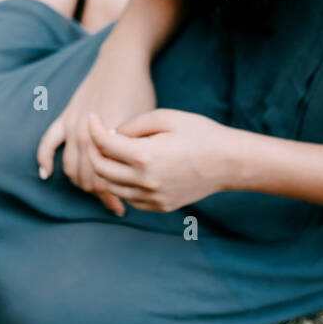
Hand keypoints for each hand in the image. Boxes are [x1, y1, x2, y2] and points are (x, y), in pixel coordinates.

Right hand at [36, 42, 155, 215]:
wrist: (123, 64)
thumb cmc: (140, 93)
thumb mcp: (143, 126)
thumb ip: (132, 153)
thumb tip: (132, 181)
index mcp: (111, 139)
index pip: (105, 180)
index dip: (113, 197)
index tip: (121, 208)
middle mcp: (88, 135)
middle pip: (86, 178)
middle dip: (98, 193)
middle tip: (112, 201)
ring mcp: (73, 126)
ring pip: (70, 167)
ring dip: (79, 181)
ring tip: (93, 189)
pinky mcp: (65, 117)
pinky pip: (48, 143)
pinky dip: (44, 159)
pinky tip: (46, 173)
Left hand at [85, 109, 230, 212]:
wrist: (229, 162)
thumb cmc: (200, 134)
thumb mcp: (167, 117)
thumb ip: (134, 124)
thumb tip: (111, 134)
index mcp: (145, 156)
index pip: (103, 144)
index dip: (93, 128)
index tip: (93, 118)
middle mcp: (145, 181)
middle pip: (101, 169)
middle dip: (93, 150)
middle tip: (97, 136)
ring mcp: (152, 197)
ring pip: (112, 187)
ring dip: (106, 169)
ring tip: (113, 152)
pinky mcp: (160, 206)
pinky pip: (130, 198)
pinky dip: (122, 183)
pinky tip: (131, 168)